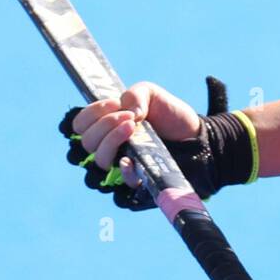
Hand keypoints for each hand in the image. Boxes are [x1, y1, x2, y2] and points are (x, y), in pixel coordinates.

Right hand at [58, 77, 225, 209]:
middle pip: (86, 143)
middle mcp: (110, 147)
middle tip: (129, 116)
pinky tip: (132, 158)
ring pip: (98, 162)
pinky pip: (120, 186)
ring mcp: (122, 166)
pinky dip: (124, 171)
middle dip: (104, 125)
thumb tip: (127, 112)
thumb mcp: (152, 93)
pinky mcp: (138, 183)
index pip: (80, 124)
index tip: (114, 103)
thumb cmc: (172, 116)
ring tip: (133, 127)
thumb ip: (135, 94)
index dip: (91, 113)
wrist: (198, 137)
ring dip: (110, 142)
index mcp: (107, 126)